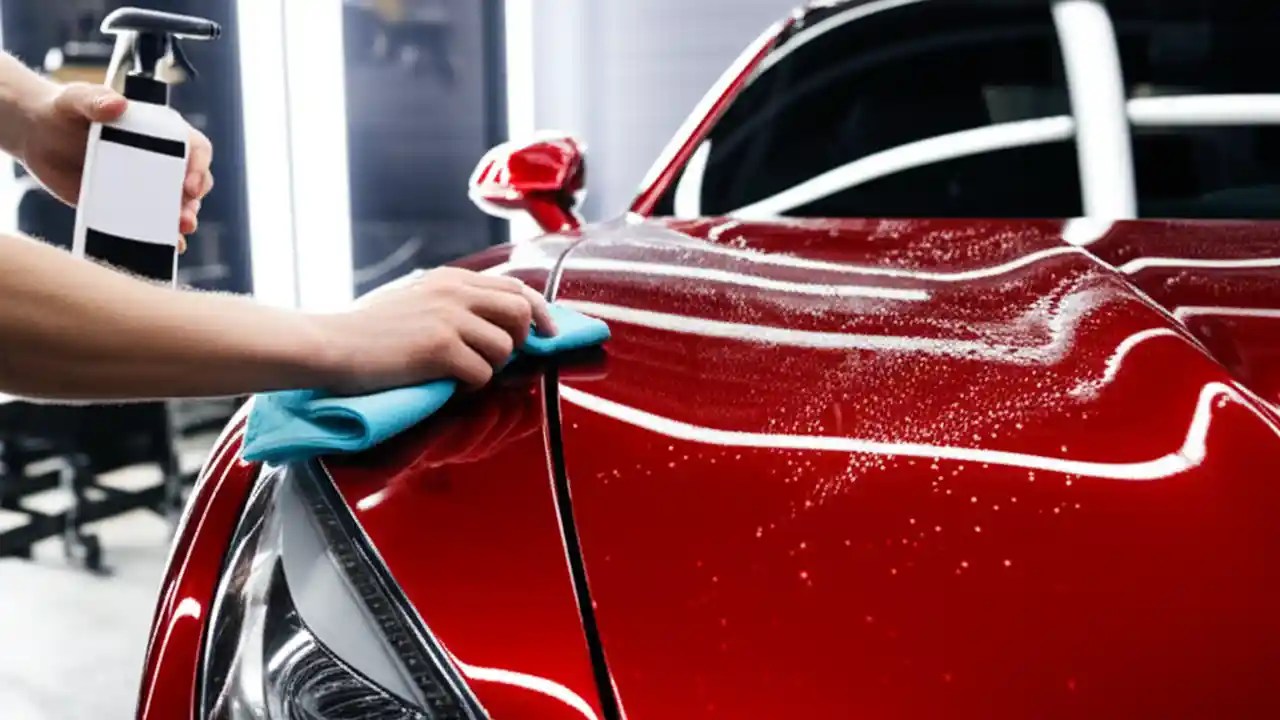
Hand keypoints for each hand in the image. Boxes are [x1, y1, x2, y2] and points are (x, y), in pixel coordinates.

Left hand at [18, 82, 213, 234]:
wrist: (35, 134)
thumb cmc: (63, 109)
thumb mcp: (77, 99)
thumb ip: (95, 99)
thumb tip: (118, 105)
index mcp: (158, 132)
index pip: (195, 148)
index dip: (200, 166)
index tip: (189, 184)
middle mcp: (158, 160)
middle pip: (192, 183)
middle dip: (193, 202)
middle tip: (185, 217)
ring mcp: (144, 185)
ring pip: (176, 206)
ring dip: (182, 221)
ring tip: (177, 233)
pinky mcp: (126, 206)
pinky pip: (149, 225)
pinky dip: (160, 238)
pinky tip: (165, 246)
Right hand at [317, 267, 557, 394]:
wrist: (332, 345)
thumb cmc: (367, 330)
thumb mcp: (415, 298)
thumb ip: (453, 302)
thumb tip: (494, 321)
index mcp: (451, 279)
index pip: (515, 286)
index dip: (539, 311)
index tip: (548, 332)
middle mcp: (455, 292)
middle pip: (521, 310)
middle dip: (520, 340)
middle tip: (500, 359)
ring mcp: (449, 318)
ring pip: (505, 347)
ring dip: (491, 367)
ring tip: (462, 372)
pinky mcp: (440, 347)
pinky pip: (483, 373)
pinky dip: (472, 385)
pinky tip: (449, 383)